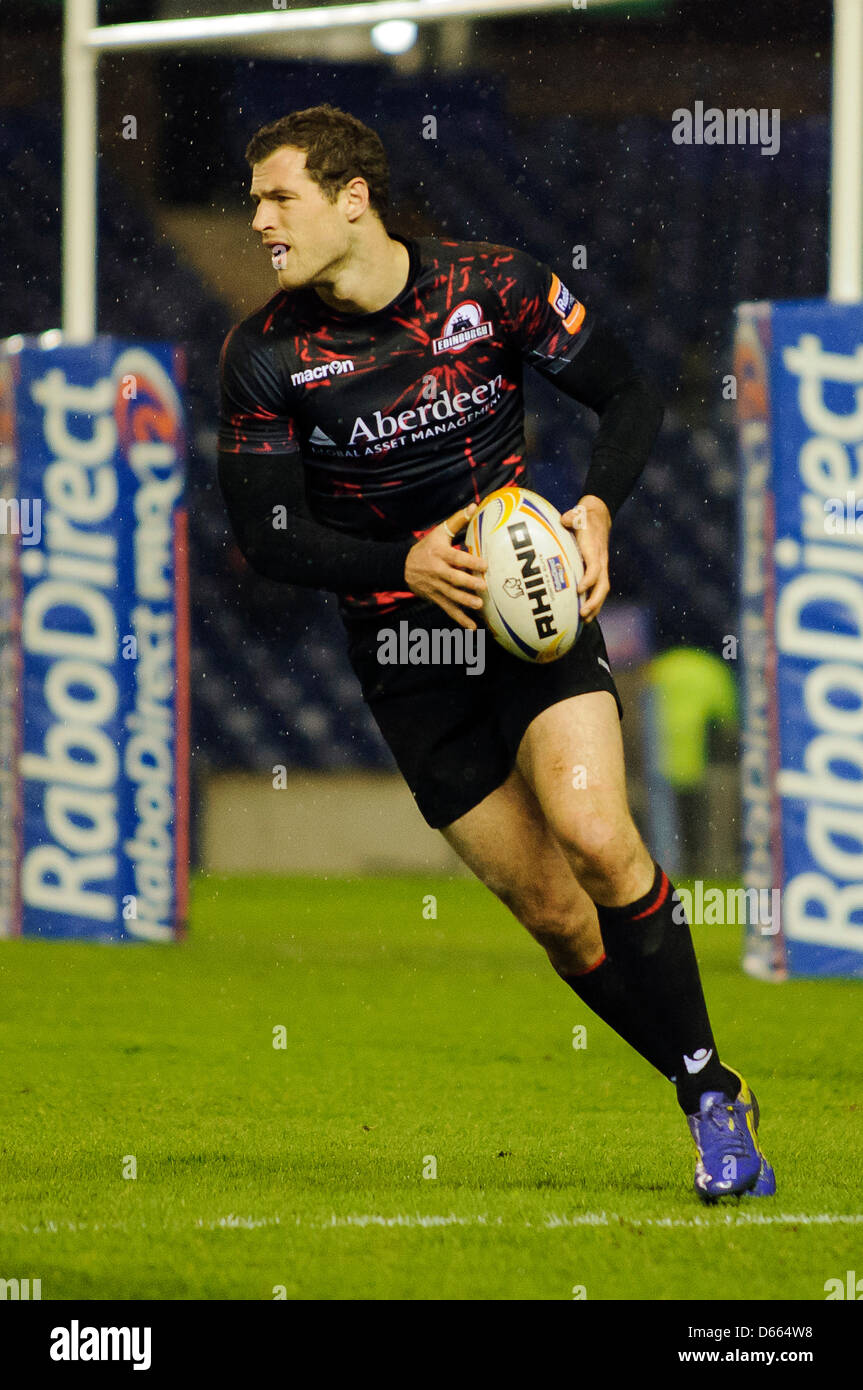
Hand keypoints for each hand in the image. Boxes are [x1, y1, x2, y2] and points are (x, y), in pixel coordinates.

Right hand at [404, 503, 487, 628]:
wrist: (402, 567)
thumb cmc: (427, 547)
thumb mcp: (439, 533)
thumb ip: (457, 521)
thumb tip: (475, 506)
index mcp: (439, 553)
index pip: (455, 557)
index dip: (469, 561)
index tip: (484, 564)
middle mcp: (436, 571)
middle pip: (453, 578)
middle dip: (468, 583)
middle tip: (483, 587)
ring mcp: (435, 587)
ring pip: (451, 596)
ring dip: (465, 602)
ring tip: (479, 606)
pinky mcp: (435, 598)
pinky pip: (448, 609)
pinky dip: (460, 619)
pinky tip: (472, 627)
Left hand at [561, 494, 611, 622]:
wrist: (599, 516)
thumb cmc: (585, 517)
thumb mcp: (579, 514)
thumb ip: (573, 517)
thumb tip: (565, 519)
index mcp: (594, 550)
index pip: (595, 568)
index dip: (589, 579)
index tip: (579, 589)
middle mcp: (600, 561)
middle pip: (603, 585)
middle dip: (594, 601)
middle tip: (583, 614)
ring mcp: (601, 567)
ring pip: (602, 590)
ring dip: (595, 606)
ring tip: (584, 621)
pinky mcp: (598, 570)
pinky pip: (598, 589)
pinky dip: (594, 602)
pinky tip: (585, 615)